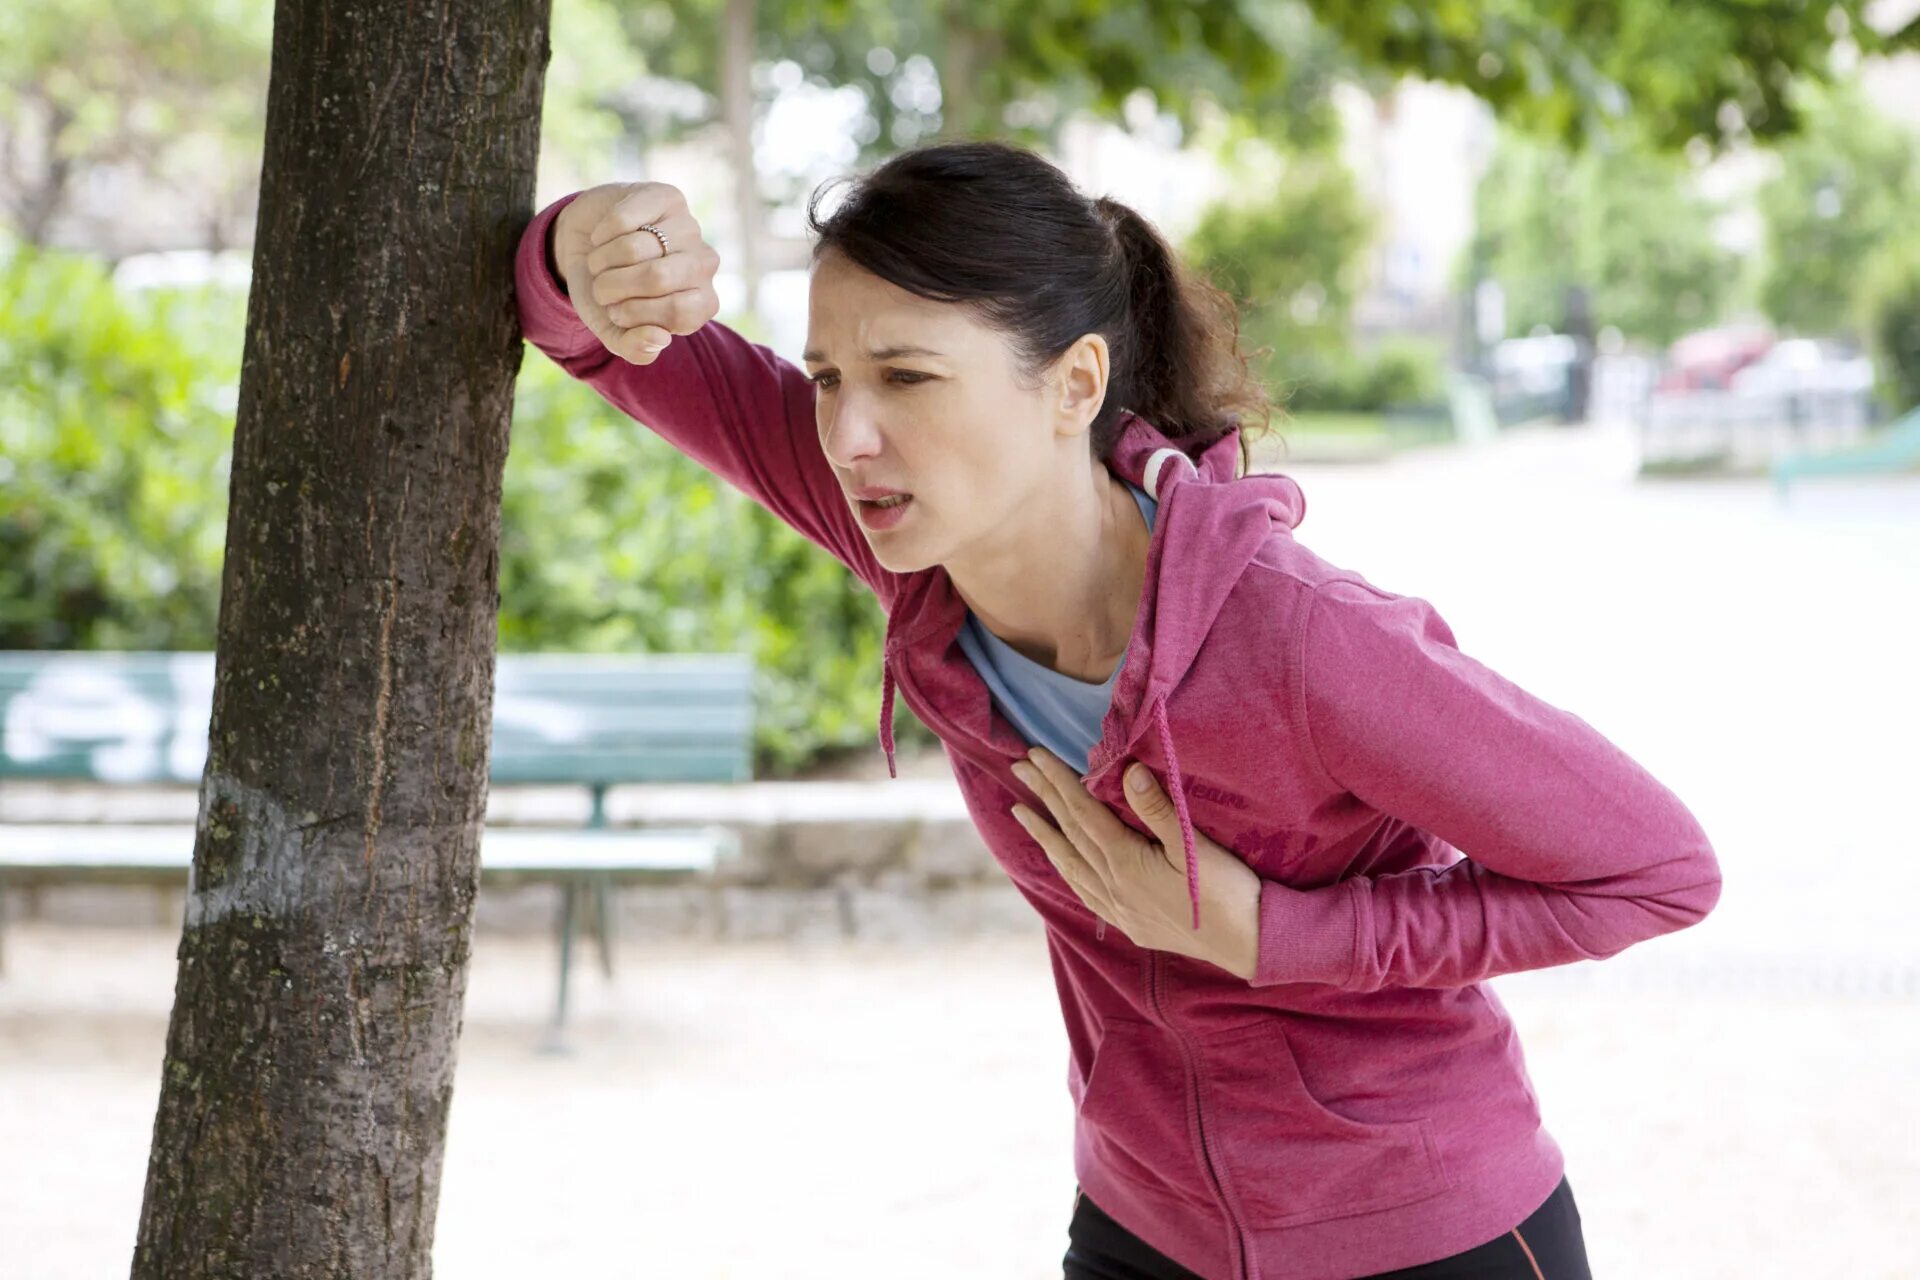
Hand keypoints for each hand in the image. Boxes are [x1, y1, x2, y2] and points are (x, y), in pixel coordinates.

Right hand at [551, 181, 721, 365]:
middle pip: (656, 277)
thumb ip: (635, 348)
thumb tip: (660, 339)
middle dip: (613, 287)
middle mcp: (705, 265)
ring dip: (602, 261)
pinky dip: (600, 235)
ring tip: (600, 264)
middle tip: (602, 288)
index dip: (634, 314)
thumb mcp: (614, 330)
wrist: (586, 247)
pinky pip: (623, 220)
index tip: (616, 313)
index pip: (678, 313)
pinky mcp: (668, 197)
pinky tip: (602, 237)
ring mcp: (690, 228)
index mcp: (702, 304)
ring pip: (635, 248)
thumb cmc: (608, 293)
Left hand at [1010, 747, 1261, 981]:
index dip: (1058, 781)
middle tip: (1018, 768)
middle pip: (1069, 834)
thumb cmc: (1227, 891)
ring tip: (1022, 813)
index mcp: (1126, 863)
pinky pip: (1084, 892)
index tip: (1034, 755)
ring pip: (1070, 865)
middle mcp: (1113, 887)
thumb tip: (1128, 772)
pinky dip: (1067, 870)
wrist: (1248, 944)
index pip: (1082, 812)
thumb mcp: (1195, 846)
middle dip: (1043, 798)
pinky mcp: (1130, 924)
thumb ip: (1159, 809)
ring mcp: (1119, 909)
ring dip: (1045, 835)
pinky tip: (1062, 863)